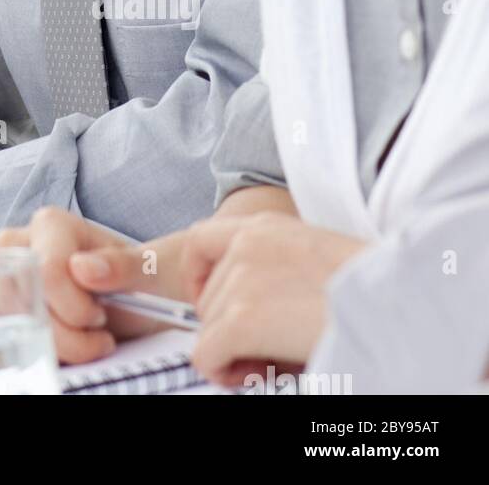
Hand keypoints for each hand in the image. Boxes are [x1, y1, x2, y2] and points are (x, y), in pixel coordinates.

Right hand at [0, 208, 160, 362]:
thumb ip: (122, 265)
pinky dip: (21, 349)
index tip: (101, 319)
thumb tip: (83, 268)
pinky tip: (57, 351)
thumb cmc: (138, 281)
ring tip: (82, 346)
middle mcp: (19, 244)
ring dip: (47, 346)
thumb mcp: (146, 272)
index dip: (75, 308)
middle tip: (96, 337)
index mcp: (52, 225)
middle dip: (62, 334)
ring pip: (0, 317)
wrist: (133, 300)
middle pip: (20, 297)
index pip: (47, 270)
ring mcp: (1, 274)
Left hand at [71, 211, 367, 384]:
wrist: (403, 309)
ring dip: (232, 349)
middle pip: (208, 295)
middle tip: (263, 348)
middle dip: (226, 325)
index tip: (219, 305)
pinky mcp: (242, 320)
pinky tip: (256, 375)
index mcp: (266, 227)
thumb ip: (273, 270)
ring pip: (208, 327)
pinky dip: (222, 371)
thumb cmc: (373, 292)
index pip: (201, 241)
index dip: (201, 278)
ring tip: (277, 358)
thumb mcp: (314, 260)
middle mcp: (247, 244)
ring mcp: (242, 280)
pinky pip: (206, 355)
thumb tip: (248, 311)